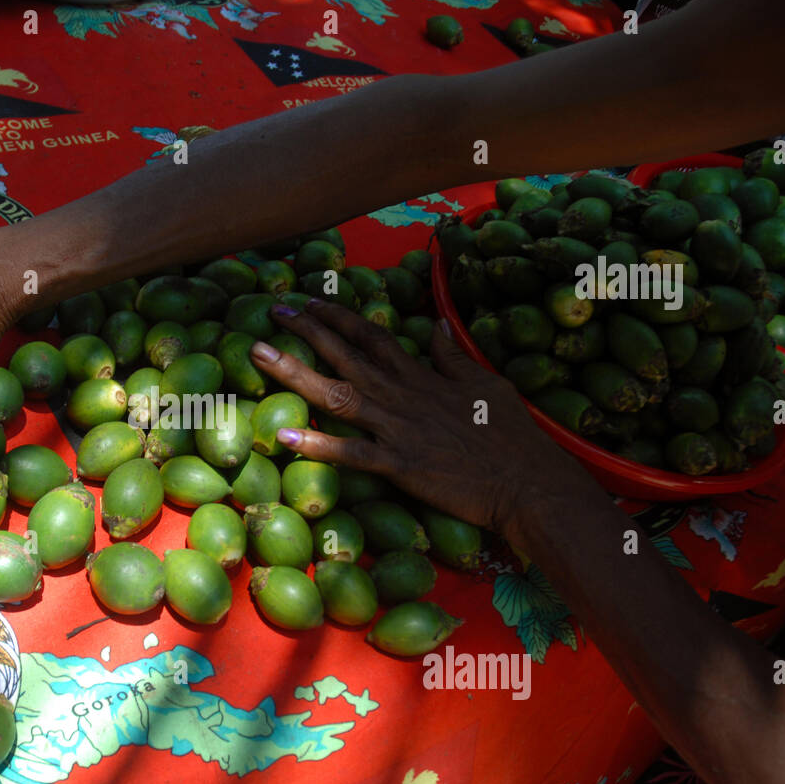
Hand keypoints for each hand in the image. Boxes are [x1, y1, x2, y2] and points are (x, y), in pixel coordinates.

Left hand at [249, 300, 604, 545]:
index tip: (308, 301)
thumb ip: (452, 355)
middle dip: (307, 331)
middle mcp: (403, 396)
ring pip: (337, 395)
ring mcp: (398, 429)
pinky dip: (317, 444)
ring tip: (258, 354)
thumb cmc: (509, 436)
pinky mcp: (399, 464)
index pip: (373, 337)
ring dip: (295, 373)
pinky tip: (284, 435)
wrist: (526, 482)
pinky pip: (351, 453)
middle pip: (346, 355)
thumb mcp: (485, 382)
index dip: (339, 317)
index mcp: (422, 376)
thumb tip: (435, 323)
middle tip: (272, 311)